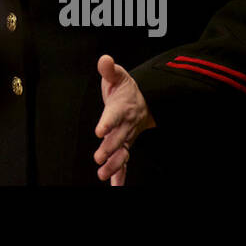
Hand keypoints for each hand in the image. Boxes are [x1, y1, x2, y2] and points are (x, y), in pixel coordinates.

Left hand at [93, 54, 154, 185]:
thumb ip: (109, 69)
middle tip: (98, 158)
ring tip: (103, 174)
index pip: (114, 115)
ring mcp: (127, 137)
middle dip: (109, 149)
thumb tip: (104, 59)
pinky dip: (120, 175)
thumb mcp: (118, 76)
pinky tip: (115, 186)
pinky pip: (124, 162)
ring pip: (121, 153)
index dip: (107, 122)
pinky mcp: (126, 145)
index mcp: (121, 108)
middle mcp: (125, 125)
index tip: (100, 130)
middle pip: (118, 138)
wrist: (146, 101)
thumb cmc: (126, 89)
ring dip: (113, 165)